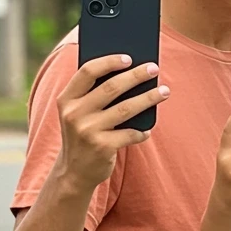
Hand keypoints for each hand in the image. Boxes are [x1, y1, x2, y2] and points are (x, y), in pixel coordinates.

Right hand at [56, 54, 169, 190]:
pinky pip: (130, 133)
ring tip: (164, 91)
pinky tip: (148, 129)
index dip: (109, 61)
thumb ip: (93, 96)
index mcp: (66, 99)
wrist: (74, 173)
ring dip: (149, 98)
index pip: (88, 71)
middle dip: (136, 76)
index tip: (129, 57)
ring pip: (126, 108)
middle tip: (154, 68)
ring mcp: (88, 131)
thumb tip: (131, 75)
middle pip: (111, 87)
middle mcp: (74, 113)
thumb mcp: (78, 114)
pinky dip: (142, 131)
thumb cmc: (83, 136)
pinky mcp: (102, 147)